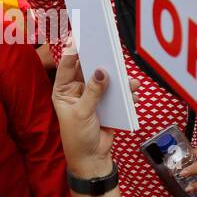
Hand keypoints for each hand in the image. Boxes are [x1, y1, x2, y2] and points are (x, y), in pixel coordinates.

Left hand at [51, 50, 122, 177]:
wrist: (92, 159)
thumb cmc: (78, 137)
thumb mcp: (83, 113)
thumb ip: (93, 92)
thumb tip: (102, 71)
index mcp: (63, 90)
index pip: (68, 66)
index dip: (74, 51)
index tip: (82, 38)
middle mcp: (77, 89)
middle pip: (88, 68)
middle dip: (100, 60)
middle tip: (109, 48)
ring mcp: (93, 95)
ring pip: (105, 79)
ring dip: (117, 78)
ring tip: (128, 78)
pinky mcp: (107, 103)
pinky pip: (117, 92)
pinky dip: (125, 92)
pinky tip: (133, 93)